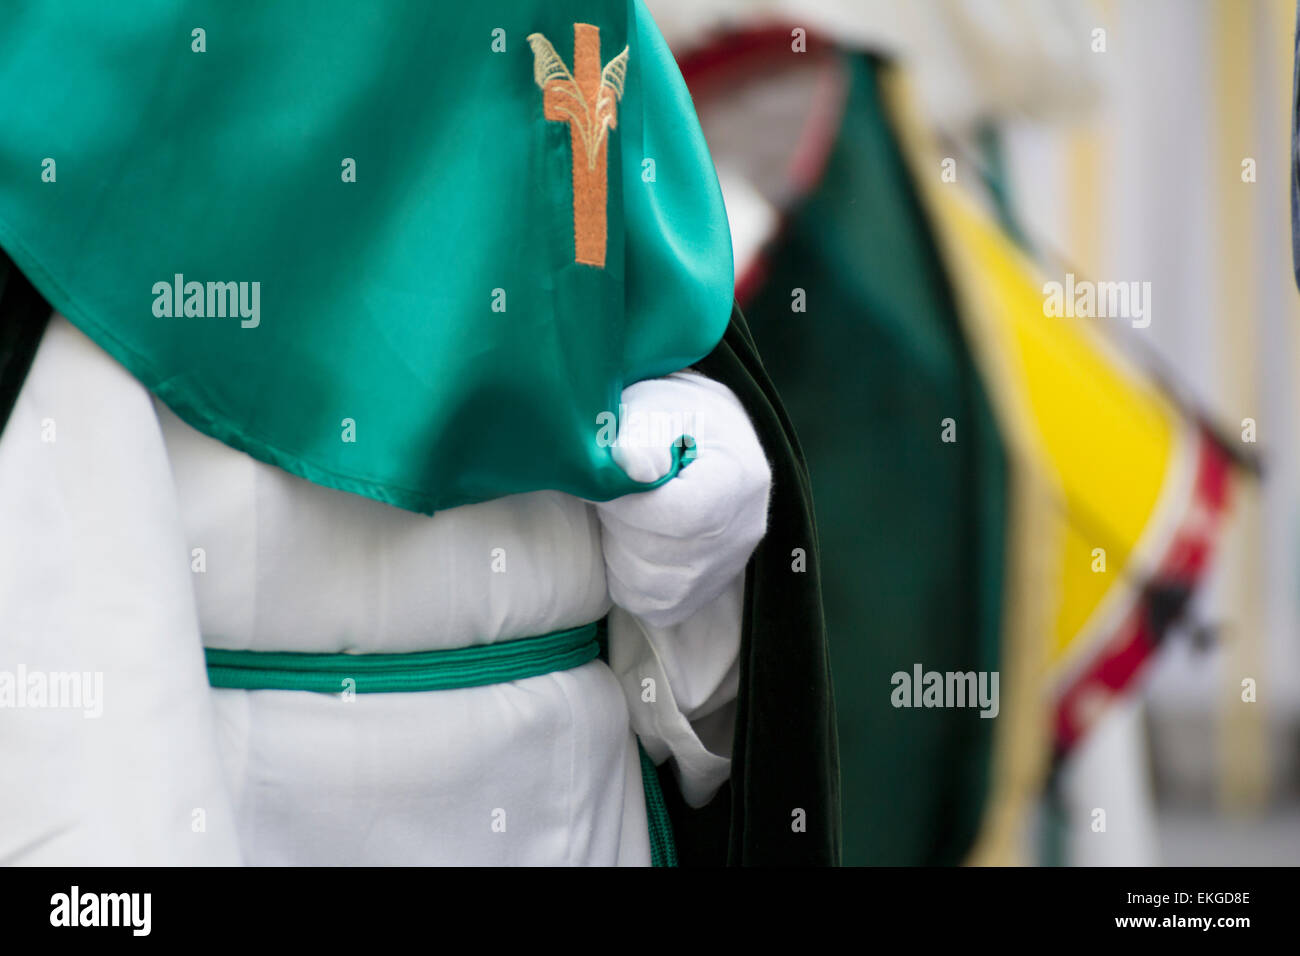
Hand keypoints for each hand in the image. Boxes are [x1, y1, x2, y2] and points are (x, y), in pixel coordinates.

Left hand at [595, 371, 770, 627]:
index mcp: (738, 477)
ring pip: (649, 586)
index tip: (610, 480)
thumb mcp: (655, 407)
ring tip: (627, 516)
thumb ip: (640, 435)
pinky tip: (634, 543)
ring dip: (619, 552)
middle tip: (616, 494)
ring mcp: (729, 567)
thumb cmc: (674, 417)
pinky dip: (630, 580)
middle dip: (618, 524)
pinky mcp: (707, 592)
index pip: (678, 516)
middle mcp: (744, 531)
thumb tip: (630, 466)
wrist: (704, 437)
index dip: (627, 505)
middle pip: (658, 554)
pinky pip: (654, 607)